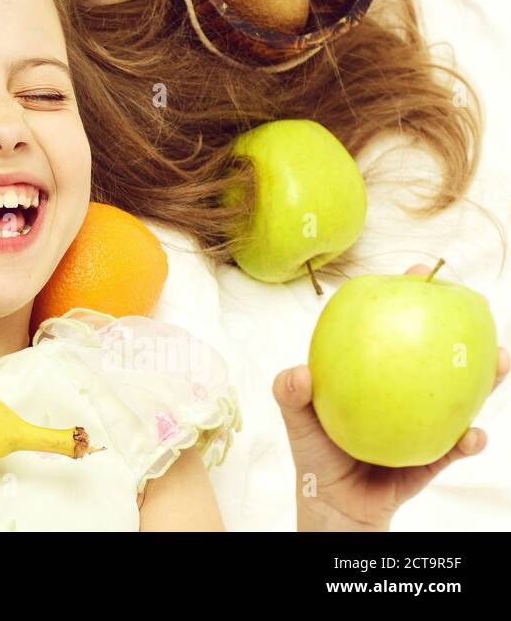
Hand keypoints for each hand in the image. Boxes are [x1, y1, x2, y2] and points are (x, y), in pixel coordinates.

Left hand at [275, 264, 509, 530]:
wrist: (336, 504)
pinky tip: (472, 435)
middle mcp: (403, 390)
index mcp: (374, 371)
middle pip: (437, 352)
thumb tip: (298, 374)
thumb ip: (290, 393)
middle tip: (472, 305)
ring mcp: (424, 419)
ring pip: (462, 392)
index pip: (392, 327)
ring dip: (486, 378)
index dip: (406, 297)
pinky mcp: (436, 454)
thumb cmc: (315, 454)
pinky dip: (469, 440)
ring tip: (501, 362)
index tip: (417, 273)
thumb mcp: (296, 419)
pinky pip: (458, 444)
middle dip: (460, 326)